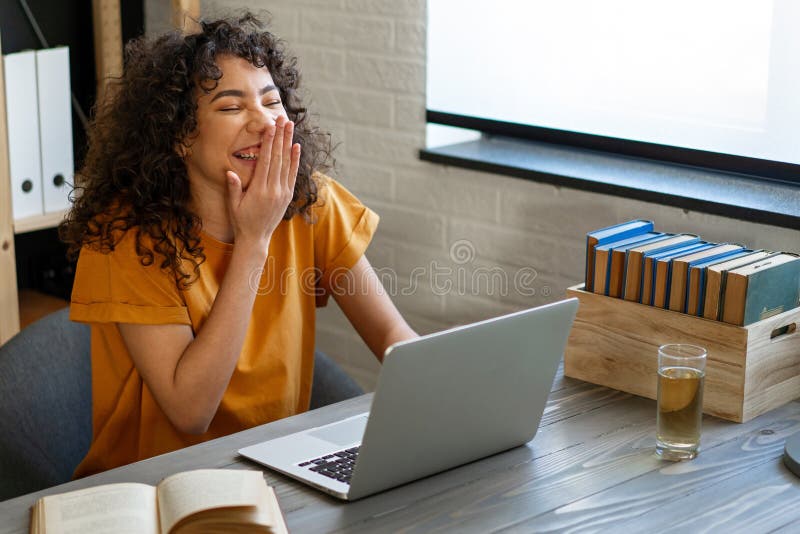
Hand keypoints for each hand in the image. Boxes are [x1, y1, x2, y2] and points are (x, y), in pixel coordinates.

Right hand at [225, 116, 300, 251]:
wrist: (256, 238)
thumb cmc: (241, 220)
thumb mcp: (233, 205)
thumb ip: (234, 188)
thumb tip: (229, 172)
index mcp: (259, 190)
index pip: (266, 161)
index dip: (269, 142)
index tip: (270, 127)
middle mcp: (273, 189)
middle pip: (278, 158)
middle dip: (280, 136)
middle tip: (282, 118)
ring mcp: (282, 192)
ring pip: (287, 163)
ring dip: (289, 143)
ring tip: (290, 126)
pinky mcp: (287, 195)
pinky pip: (292, 174)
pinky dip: (295, 160)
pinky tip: (296, 146)